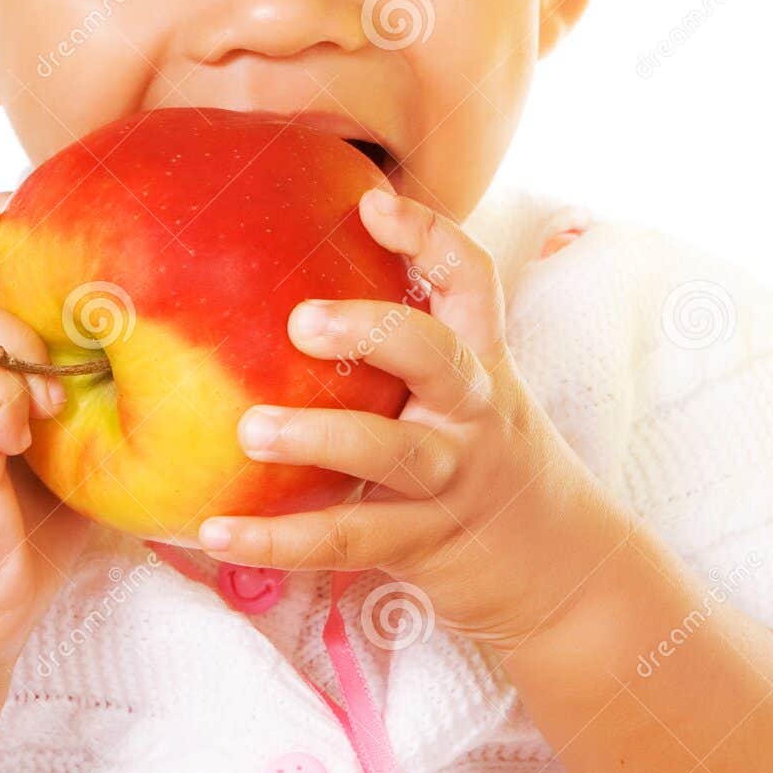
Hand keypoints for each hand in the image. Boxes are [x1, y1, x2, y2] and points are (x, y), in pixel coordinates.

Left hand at [196, 187, 606, 649]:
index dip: (431, 237)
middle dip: (374, 331)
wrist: (557, 568)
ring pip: (390, 454)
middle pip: (437, 357)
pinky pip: (346, 539)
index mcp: (479, 361)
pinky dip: (277, 541)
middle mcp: (472, 412)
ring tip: (249, 430)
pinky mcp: (422, 543)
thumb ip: (402, 345)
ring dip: (318, 438)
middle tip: (300, 320)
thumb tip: (280, 283)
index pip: (472, 283)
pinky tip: (215, 532)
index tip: (373, 204)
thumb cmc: (477, 455)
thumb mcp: (462, 392)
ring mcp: (450, 479)